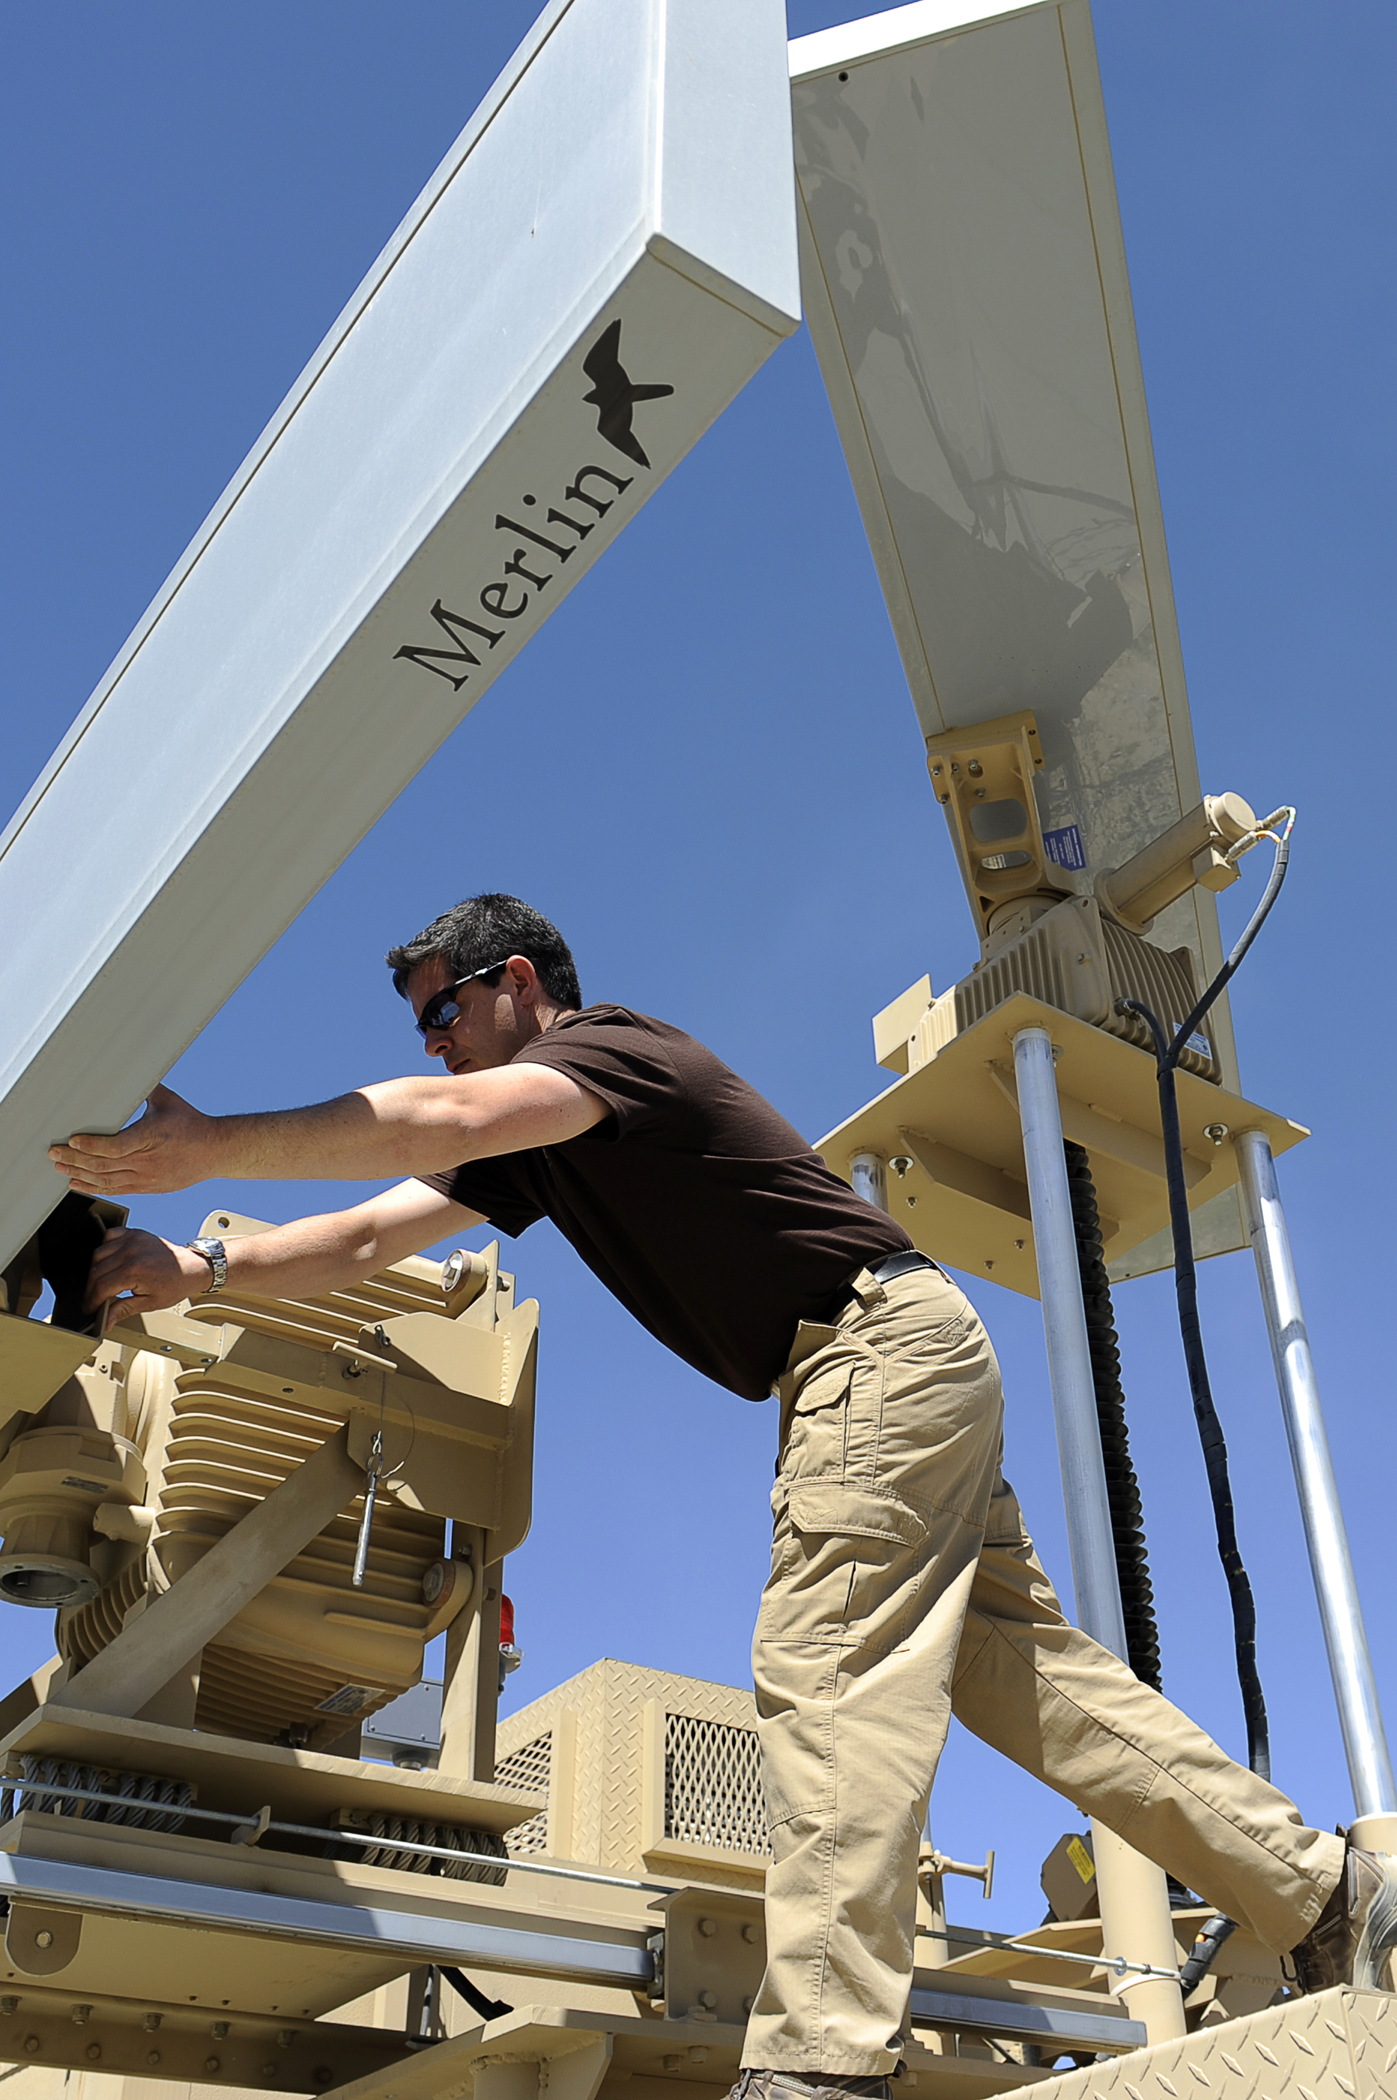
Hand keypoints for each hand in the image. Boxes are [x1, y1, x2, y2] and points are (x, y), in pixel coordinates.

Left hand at [49, 1085, 218, 1195]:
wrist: (215, 1151)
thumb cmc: (192, 1124)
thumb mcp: (167, 1100)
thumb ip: (144, 1087)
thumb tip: (129, 1068)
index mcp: (150, 1137)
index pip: (113, 1146)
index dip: (89, 1146)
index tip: (72, 1140)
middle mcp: (146, 1161)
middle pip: (103, 1165)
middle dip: (74, 1159)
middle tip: (54, 1154)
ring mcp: (146, 1177)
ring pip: (106, 1180)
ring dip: (80, 1175)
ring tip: (61, 1167)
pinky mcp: (148, 1187)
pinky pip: (116, 1190)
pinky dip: (95, 1188)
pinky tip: (79, 1184)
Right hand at [85, 1227, 212, 1330]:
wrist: (192, 1266)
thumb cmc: (176, 1284)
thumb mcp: (150, 1303)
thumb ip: (124, 1310)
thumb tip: (106, 1321)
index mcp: (134, 1271)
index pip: (100, 1287)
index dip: (91, 1301)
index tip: (89, 1308)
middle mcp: (131, 1252)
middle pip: (95, 1271)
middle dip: (91, 1289)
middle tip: (93, 1300)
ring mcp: (132, 1239)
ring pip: (98, 1254)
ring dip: (95, 1270)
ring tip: (101, 1283)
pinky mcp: (135, 1233)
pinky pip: (109, 1236)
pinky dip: (104, 1247)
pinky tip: (108, 1260)